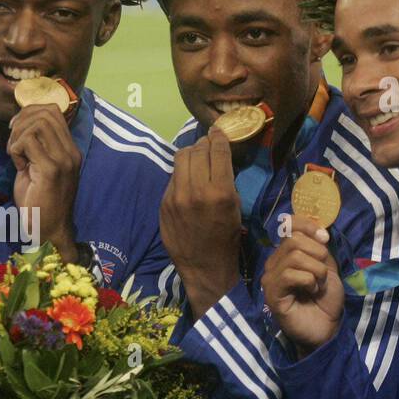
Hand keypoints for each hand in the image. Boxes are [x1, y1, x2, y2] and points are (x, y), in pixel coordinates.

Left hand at [7, 103, 82, 261]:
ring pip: (38, 124)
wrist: (47, 229)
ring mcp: (64, 160)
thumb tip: (21, 123)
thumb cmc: (38, 201)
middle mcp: (71, 152)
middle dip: (22, 121)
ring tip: (16, 156)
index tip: (16, 129)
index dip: (30, 112)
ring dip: (18, 136)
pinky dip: (16, 150)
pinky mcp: (51, 170)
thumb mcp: (37, 166)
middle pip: (46, 113)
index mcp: (70, 150)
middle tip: (13, 143)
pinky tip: (19, 166)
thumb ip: (35, 145)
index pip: (54, 111)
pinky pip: (28, 142)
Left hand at [160, 126, 242, 315]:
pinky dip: (181, 173)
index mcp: (219, 192)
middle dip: (204, 144)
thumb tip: (218, 154)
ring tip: (197, 157)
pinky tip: (187, 178)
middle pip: (196, 150)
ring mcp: (176, 196)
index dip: (219, 137)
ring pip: (180, 159)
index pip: (217, 150)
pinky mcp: (163, 203)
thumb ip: (226, 179)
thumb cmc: (227, 237)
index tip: (219, 131)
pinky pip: (172, 177)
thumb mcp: (235, 207)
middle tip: (208, 145)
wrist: (203, 266)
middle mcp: (195, 190)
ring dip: (190, 154)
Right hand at [261, 215, 343, 356]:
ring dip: (316, 270)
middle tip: (323, 273)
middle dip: (317, 253)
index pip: (289, 225)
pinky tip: (311, 291)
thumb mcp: (327, 266)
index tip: (325, 239)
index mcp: (286, 253)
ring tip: (318, 285)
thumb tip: (319, 229)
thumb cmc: (325, 298)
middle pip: (293, 240)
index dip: (309, 226)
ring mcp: (270, 279)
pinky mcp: (272, 295)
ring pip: (294, 257)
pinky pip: (290, 275)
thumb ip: (320, 247)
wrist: (326, 327)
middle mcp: (273, 263)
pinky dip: (308, 281)